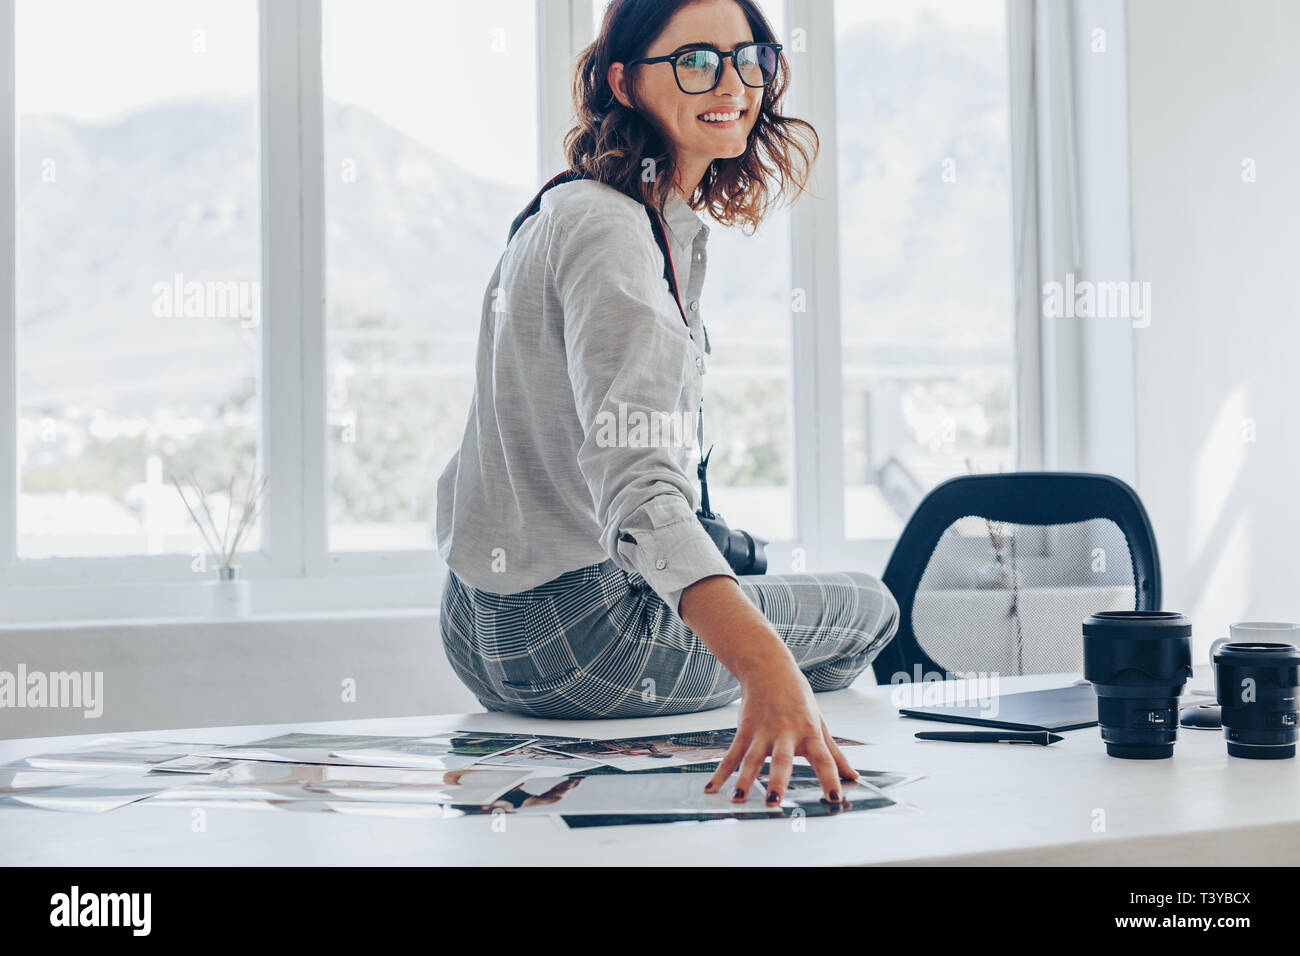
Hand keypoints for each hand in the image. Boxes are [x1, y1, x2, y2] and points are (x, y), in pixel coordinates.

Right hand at [703, 658, 859, 805]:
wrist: (768, 667)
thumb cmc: (798, 697)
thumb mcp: (819, 722)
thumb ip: (834, 753)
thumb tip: (853, 776)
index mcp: (809, 732)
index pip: (824, 758)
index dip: (830, 778)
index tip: (835, 798)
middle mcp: (785, 733)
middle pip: (781, 760)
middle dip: (777, 781)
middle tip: (774, 802)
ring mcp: (762, 732)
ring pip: (752, 759)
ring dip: (744, 780)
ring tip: (738, 799)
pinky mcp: (744, 730)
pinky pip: (732, 755)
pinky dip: (721, 772)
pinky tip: (713, 788)